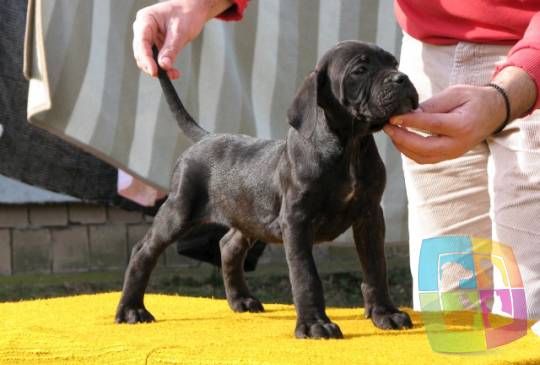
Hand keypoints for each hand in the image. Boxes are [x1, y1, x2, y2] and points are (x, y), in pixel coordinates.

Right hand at [133, 0, 232, 79]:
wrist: (193, 10)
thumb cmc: (187, 14)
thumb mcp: (180, 32)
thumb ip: (171, 49)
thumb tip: (164, 65)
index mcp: (146, 19)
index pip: (141, 42)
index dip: (146, 59)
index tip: (154, 71)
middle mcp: (144, 28)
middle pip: (141, 52)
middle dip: (152, 65)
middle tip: (166, 76)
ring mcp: (149, 37)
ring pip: (147, 58)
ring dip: (159, 69)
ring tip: (174, 74)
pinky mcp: (155, 44)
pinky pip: (156, 58)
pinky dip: (164, 67)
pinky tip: (173, 72)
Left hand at [384, 66, 535, 163]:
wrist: (493, 112)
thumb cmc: (473, 99)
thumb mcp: (455, 94)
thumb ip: (432, 105)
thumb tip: (409, 113)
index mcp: (462, 126)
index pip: (431, 125)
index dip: (409, 122)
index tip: (392, 117)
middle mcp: (458, 145)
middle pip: (423, 148)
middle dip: (401, 138)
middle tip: (387, 127)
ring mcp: (453, 154)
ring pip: (421, 157)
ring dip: (402, 146)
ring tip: (391, 132)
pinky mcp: (447, 156)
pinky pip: (424, 159)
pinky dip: (409, 151)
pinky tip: (400, 139)